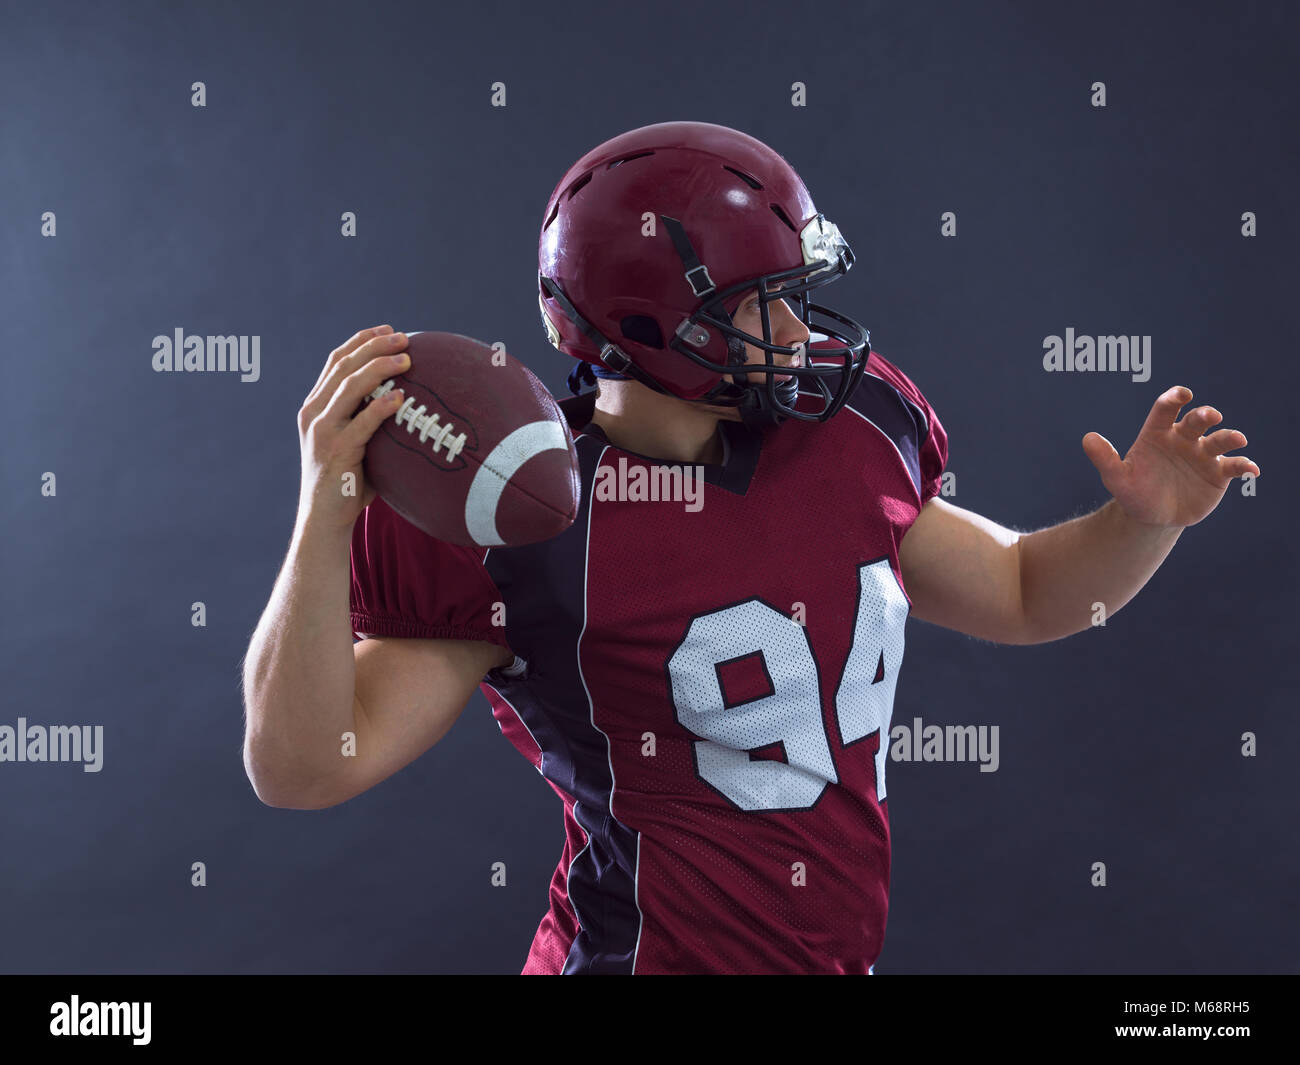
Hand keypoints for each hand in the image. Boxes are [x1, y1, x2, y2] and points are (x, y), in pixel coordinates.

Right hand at [296, 325, 409, 531]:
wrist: (325, 519)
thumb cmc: (349, 483)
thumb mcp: (358, 445)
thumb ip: (373, 423)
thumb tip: (413, 405)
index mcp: (316, 407)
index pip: (335, 362)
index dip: (361, 341)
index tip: (388, 330)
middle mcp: (314, 413)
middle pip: (343, 366)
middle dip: (374, 346)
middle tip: (403, 338)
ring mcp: (323, 431)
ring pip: (349, 386)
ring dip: (379, 367)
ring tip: (406, 358)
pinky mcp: (337, 450)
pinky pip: (362, 422)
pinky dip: (381, 406)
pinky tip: (401, 396)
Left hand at [1082, 386, 1259, 527]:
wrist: (1152, 516)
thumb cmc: (1133, 491)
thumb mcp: (1117, 478)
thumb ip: (1104, 458)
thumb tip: (1087, 438)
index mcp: (1158, 433)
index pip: (1166, 409)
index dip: (1174, 398)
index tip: (1182, 394)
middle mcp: (1184, 438)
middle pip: (1196, 421)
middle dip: (1204, 415)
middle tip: (1209, 415)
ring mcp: (1203, 454)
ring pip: (1220, 439)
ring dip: (1229, 436)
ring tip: (1237, 439)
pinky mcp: (1219, 473)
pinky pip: (1235, 466)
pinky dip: (1245, 465)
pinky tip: (1252, 470)